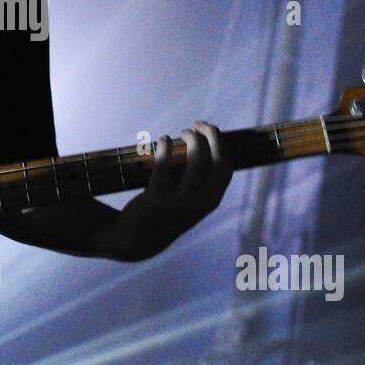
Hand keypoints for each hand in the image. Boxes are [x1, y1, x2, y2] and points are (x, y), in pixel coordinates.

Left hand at [106, 121, 231, 261]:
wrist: (138, 239)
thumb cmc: (168, 211)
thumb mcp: (192, 202)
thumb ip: (201, 180)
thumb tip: (207, 143)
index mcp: (211, 201)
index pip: (226, 166)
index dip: (220, 143)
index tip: (208, 130)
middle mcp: (200, 202)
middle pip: (216, 160)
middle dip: (211, 136)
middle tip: (197, 124)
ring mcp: (179, 203)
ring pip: (196, 160)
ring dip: (191, 139)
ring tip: (180, 132)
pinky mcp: (157, 200)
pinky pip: (164, 167)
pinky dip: (165, 148)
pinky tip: (163, 139)